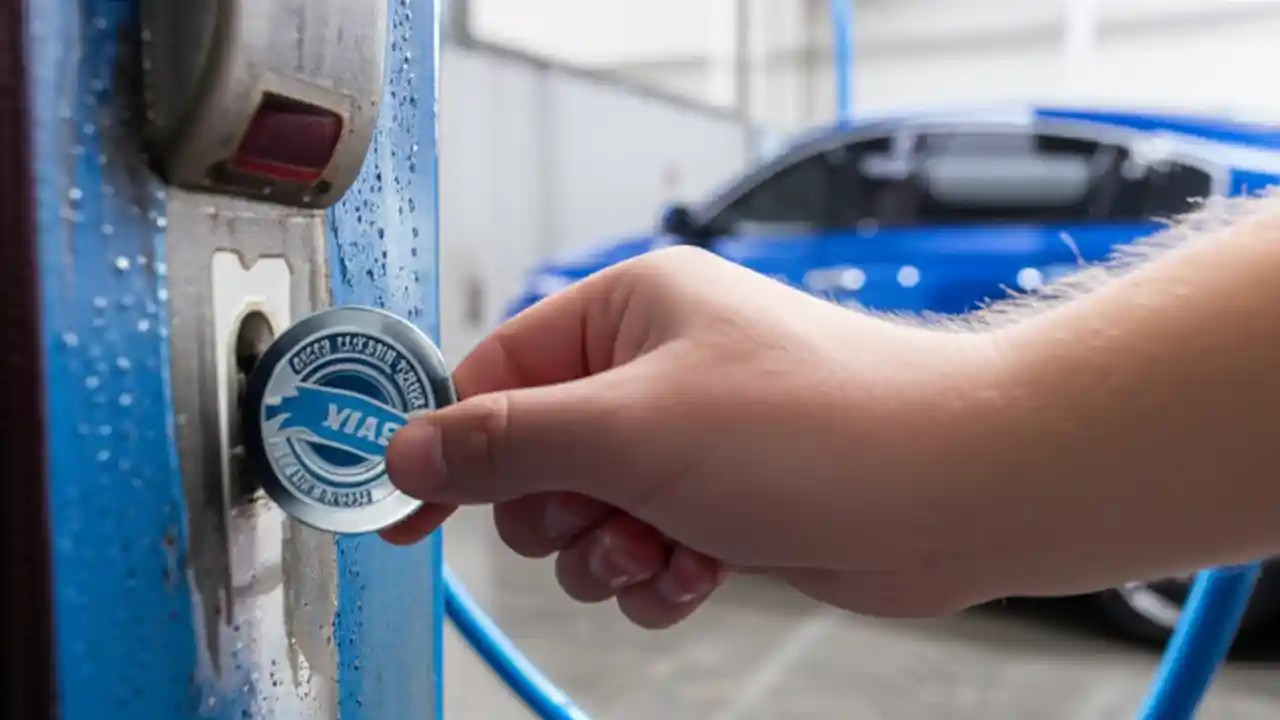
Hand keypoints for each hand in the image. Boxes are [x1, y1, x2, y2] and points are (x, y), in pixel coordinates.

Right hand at [381, 246, 1005, 627]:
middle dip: (555, 512)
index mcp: (625, 311)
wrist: (953, 488)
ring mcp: (690, 439)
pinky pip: (643, 550)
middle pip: (534, 457)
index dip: (449, 445)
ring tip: (659, 552)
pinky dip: (657, 576)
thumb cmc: (812, 427)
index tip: (408, 512)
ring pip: (588, 516)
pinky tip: (697, 575)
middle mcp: (655, 368)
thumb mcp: (630, 429)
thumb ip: (507, 442)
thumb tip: (407, 450)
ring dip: (608, 554)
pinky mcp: (723, 501)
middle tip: (599, 519)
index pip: (494, 373)